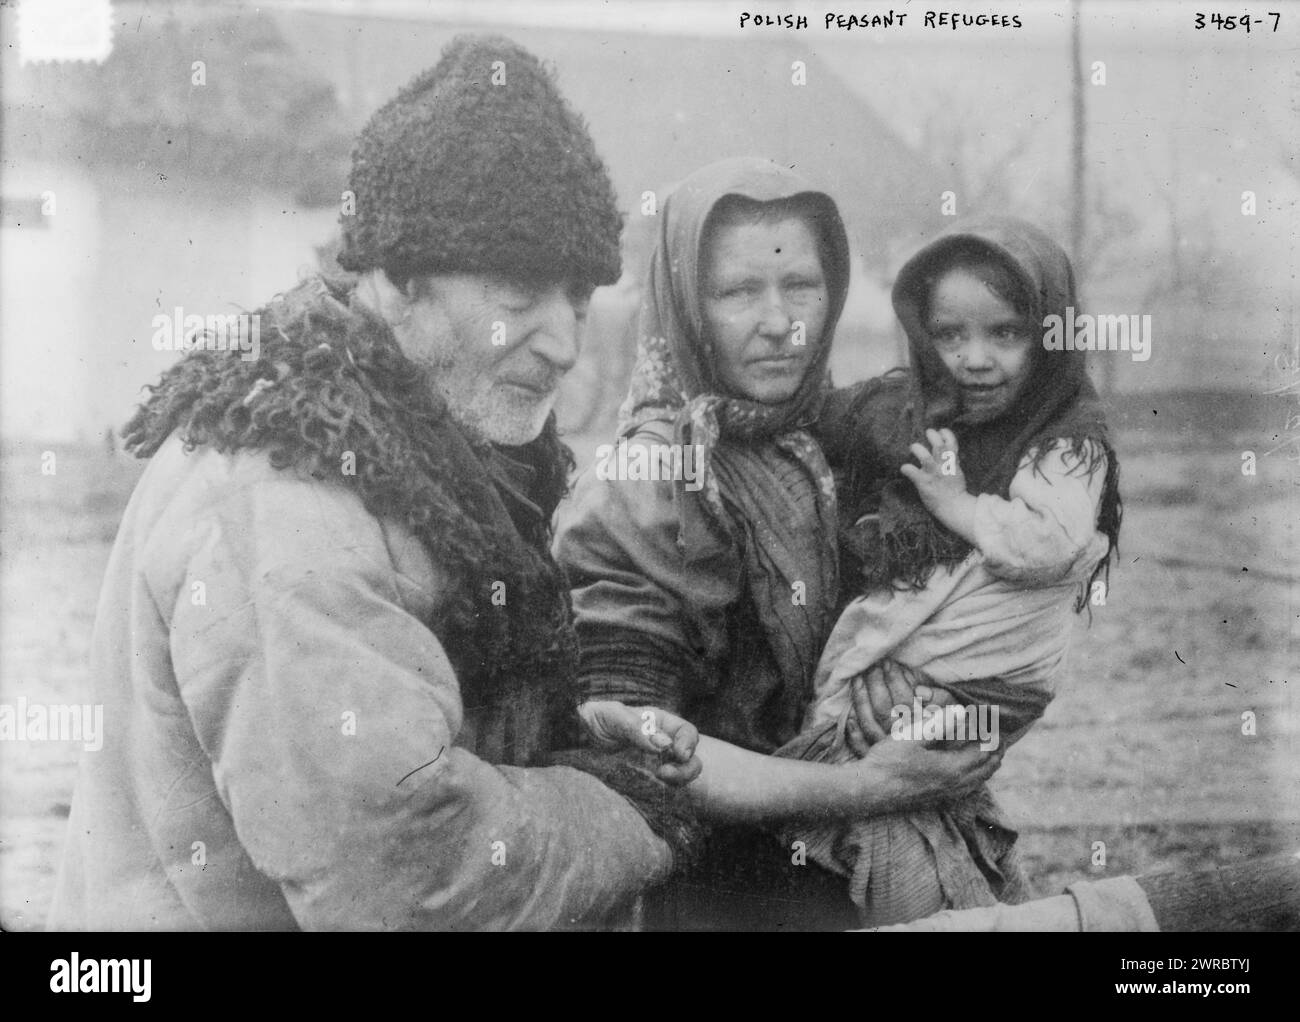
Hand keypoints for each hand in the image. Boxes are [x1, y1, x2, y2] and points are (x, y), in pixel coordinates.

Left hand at [576, 700, 701, 785]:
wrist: (574, 736)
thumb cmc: (596, 718)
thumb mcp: (614, 716)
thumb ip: (638, 729)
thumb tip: (664, 745)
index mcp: (660, 724)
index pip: (686, 733)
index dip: (689, 743)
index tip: (679, 754)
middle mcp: (662, 745)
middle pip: (690, 759)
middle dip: (686, 768)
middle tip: (664, 773)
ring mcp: (654, 765)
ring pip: (680, 777)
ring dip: (676, 781)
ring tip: (658, 780)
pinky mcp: (643, 783)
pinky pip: (662, 790)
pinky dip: (661, 792)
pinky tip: (646, 788)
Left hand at [844, 659, 950, 753]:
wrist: (953, 769)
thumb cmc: (957, 735)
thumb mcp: (956, 714)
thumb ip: (943, 700)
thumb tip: (920, 691)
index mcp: (922, 726)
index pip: (903, 699)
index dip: (894, 680)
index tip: (889, 663)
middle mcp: (905, 740)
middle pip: (882, 710)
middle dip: (875, 684)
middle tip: (871, 665)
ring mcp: (891, 753)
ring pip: (869, 725)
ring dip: (861, 700)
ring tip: (857, 679)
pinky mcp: (881, 763)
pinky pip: (861, 747)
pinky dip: (854, 732)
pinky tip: (849, 716)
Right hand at [851, 732, 1003, 813]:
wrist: (868, 791)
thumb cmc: (887, 761)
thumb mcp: (910, 736)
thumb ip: (937, 724)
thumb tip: (961, 711)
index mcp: (951, 769)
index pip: (983, 753)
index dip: (993, 739)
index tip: (998, 726)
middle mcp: (953, 786)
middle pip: (985, 770)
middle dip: (996, 754)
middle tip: (1001, 739)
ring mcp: (945, 796)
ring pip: (977, 782)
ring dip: (987, 768)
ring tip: (991, 755)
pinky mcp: (935, 801)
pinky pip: (966, 790)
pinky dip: (975, 779)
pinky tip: (968, 775)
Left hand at [899, 428, 965, 513]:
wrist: (954, 507)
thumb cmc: (954, 489)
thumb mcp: (957, 471)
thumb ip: (952, 459)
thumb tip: (948, 447)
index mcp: (953, 463)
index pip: (952, 444)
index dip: (946, 434)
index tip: (940, 430)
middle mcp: (943, 466)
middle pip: (939, 446)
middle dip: (932, 436)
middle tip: (927, 433)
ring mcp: (933, 474)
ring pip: (925, 457)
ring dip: (918, 449)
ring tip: (914, 447)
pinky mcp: (924, 483)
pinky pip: (912, 472)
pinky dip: (906, 468)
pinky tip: (904, 468)